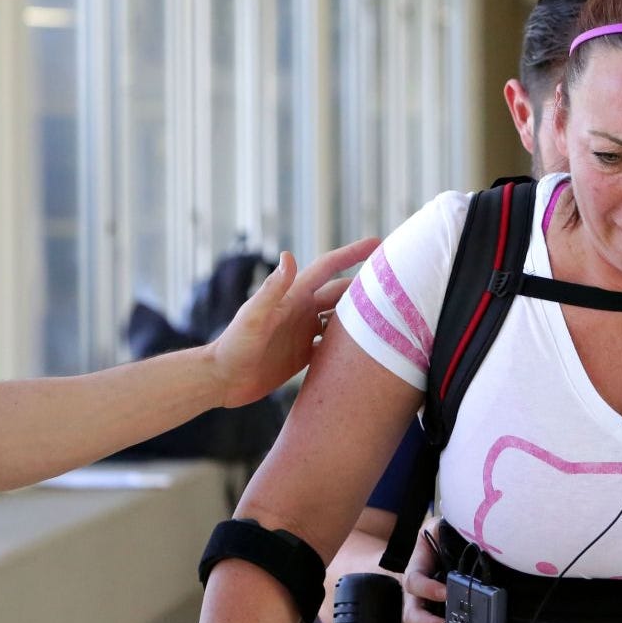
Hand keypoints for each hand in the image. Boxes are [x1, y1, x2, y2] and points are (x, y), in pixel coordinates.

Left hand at [210, 238, 378, 407]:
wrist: (222, 379)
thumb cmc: (233, 345)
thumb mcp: (254, 316)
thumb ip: (272, 289)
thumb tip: (288, 255)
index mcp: (293, 297)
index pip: (327, 268)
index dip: (351, 253)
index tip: (377, 243)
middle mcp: (301, 310)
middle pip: (341, 294)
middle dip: (367, 289)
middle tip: (399, 287)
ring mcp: (303, 332)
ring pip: (341, 320)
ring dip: (362, 319)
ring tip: (392, 320)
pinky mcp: (303, 355)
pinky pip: (333, 347)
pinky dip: (350, 347)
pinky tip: (368, 353)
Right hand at [401, 525, 446, 622]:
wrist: (436, 548)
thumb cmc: (440, 539)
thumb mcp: (438, 527)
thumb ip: (441, 527)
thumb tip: (457, 532)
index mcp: (417, 572)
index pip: (414, 581)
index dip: (427, 588)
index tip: (444, 591)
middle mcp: (414, 596)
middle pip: (411, 615)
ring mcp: (418, 614)